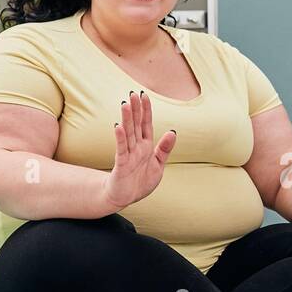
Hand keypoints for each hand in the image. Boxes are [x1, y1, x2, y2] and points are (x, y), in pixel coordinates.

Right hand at [102, 91, 176, 209]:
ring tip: (125, 104)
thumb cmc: (141, 181)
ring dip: (127, 119)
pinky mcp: (122, 165)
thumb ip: (164, 149)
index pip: (146, 124)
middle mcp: (136, 147)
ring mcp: (128, 155)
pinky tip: (118, 127)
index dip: (146, 110)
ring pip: (128, 134)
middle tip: (132, 93)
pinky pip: (121, 150)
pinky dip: (120, 138)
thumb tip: (173, 131)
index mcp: (146, 146)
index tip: (144, 95)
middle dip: (135, 109)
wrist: (126, 198)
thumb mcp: (158, 165)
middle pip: (136, 125)